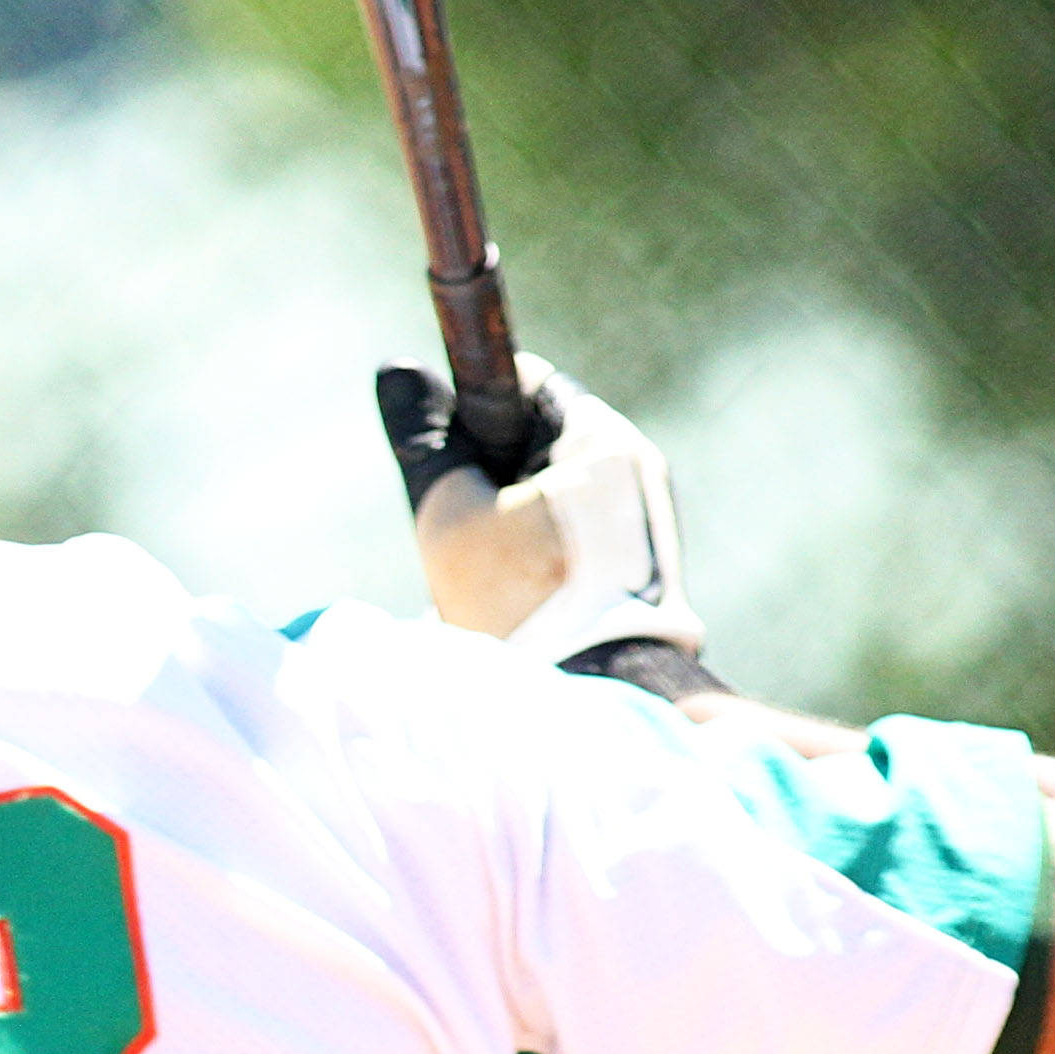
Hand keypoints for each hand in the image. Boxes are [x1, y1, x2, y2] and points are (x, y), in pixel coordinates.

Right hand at [373, 356, 705, 667]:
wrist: (601, 686)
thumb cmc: (519, 599)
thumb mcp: (451, 514)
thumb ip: (427, 439)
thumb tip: (398, 367)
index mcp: (598, 436)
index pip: (523, 381)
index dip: (472, 415)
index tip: (453, 466)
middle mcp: (640, 460)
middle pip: (544, 435)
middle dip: (499, 472)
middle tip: (473, 531)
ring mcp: (654, 509)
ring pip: (565, 482)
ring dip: (526, 511)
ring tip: (507, 572)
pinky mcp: (656, 552)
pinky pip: (591, 522)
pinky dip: (557, 543)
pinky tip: (538, 591)